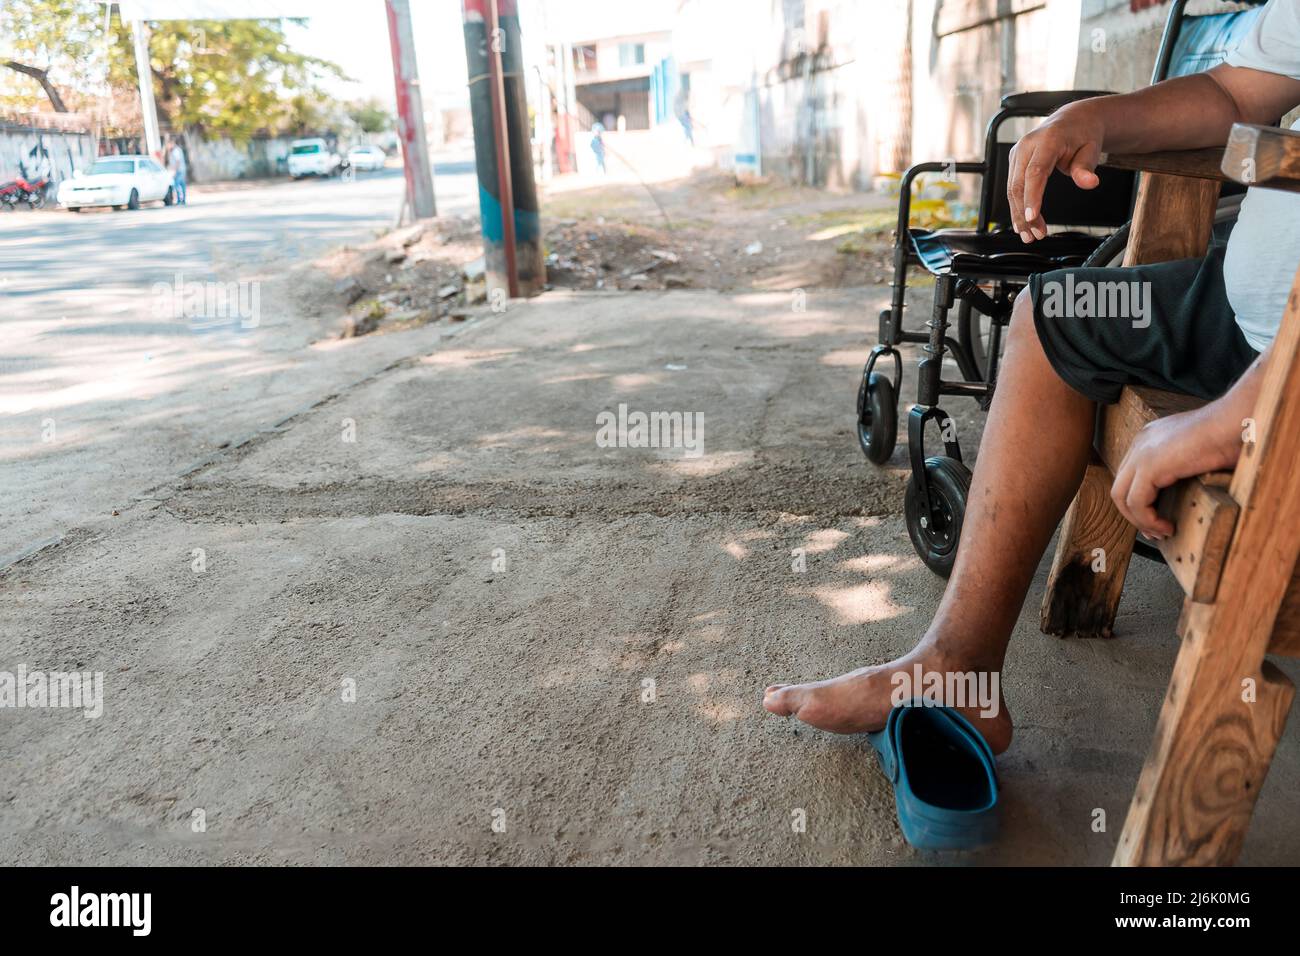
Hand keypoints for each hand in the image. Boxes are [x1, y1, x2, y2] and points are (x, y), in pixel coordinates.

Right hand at [1007, 103, 1104, 242]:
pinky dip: (1017, 207)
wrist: (1072, 120)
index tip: (1032, 217)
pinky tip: (1024, 223)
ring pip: (1012, 190)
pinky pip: (1013, 187)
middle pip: (1018, 184)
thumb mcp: (1091, 148)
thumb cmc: (1082, 134)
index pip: (1035, 172)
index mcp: (1047, 139)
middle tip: (1034, 236)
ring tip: (1030, 235)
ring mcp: (1017, 153)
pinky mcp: (1015, 162)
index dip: (1032, 196)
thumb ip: (1086, 167)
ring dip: (1019, 215)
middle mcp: (1026, 145)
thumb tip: (1090, 183)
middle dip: (1024, 214)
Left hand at [1110, 408, 1240, 538]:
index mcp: (1151, 438)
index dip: (1139, 503)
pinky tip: (1167, 526)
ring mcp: (1141, 452)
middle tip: (1155, 532)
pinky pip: (1136, 502)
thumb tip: (1181, 496)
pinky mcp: (1149, 465)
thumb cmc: (1232, 436)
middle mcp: (1141, 443)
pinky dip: (1147, 519)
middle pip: (1120, 487)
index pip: (1130, 476)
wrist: (1238, 422)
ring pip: (1121, 497)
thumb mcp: (1199, 454)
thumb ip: (1182, 469)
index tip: (1156, 521)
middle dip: (1134, 515)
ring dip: (1140, 521)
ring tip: (1162, 532)